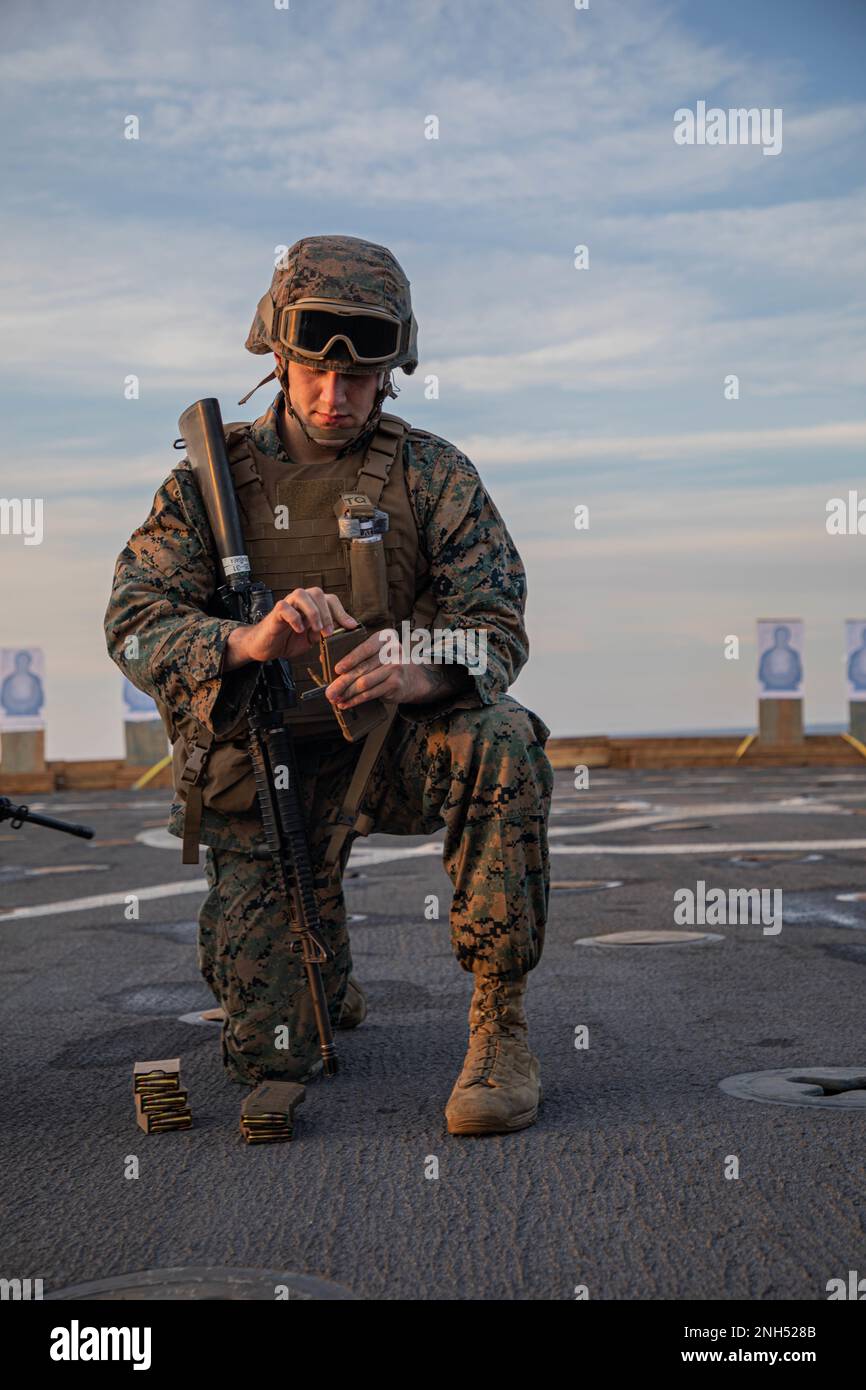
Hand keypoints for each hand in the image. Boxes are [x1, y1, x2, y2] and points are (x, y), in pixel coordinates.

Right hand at [226, 588, 357, 667]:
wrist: (266, 647)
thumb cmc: (289, 640)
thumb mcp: (313, 639)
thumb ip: (326, 633)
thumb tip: (346, 631)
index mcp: (312, 606)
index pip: (330, 600)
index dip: (342, 612)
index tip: (351, 627)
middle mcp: (301, 601)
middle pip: (318, 593)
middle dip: (327, 613)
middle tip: (329, 633)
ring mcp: (288, 604)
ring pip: (302, 594)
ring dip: (313, 611)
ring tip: (316, 630)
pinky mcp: (275, 612)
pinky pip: (284, 607)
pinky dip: (294, 617)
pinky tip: (299, 630)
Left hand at [324, 630, 435, 709]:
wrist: (411, 678)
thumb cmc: (385, 663)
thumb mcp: (373, 652)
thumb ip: (353, 653)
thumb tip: (324, 659)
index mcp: (385, 637)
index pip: (365, 648)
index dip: (350, 659)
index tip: (337, 669)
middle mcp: (393, 651)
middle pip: (362, 668)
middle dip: (342, 682)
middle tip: (329, 691)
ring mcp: (396, 668)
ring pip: (365, 683)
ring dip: (347, 693)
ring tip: (335, 698)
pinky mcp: (396, 684)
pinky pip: (370, 694)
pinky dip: (356, 700)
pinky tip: (346, 703)